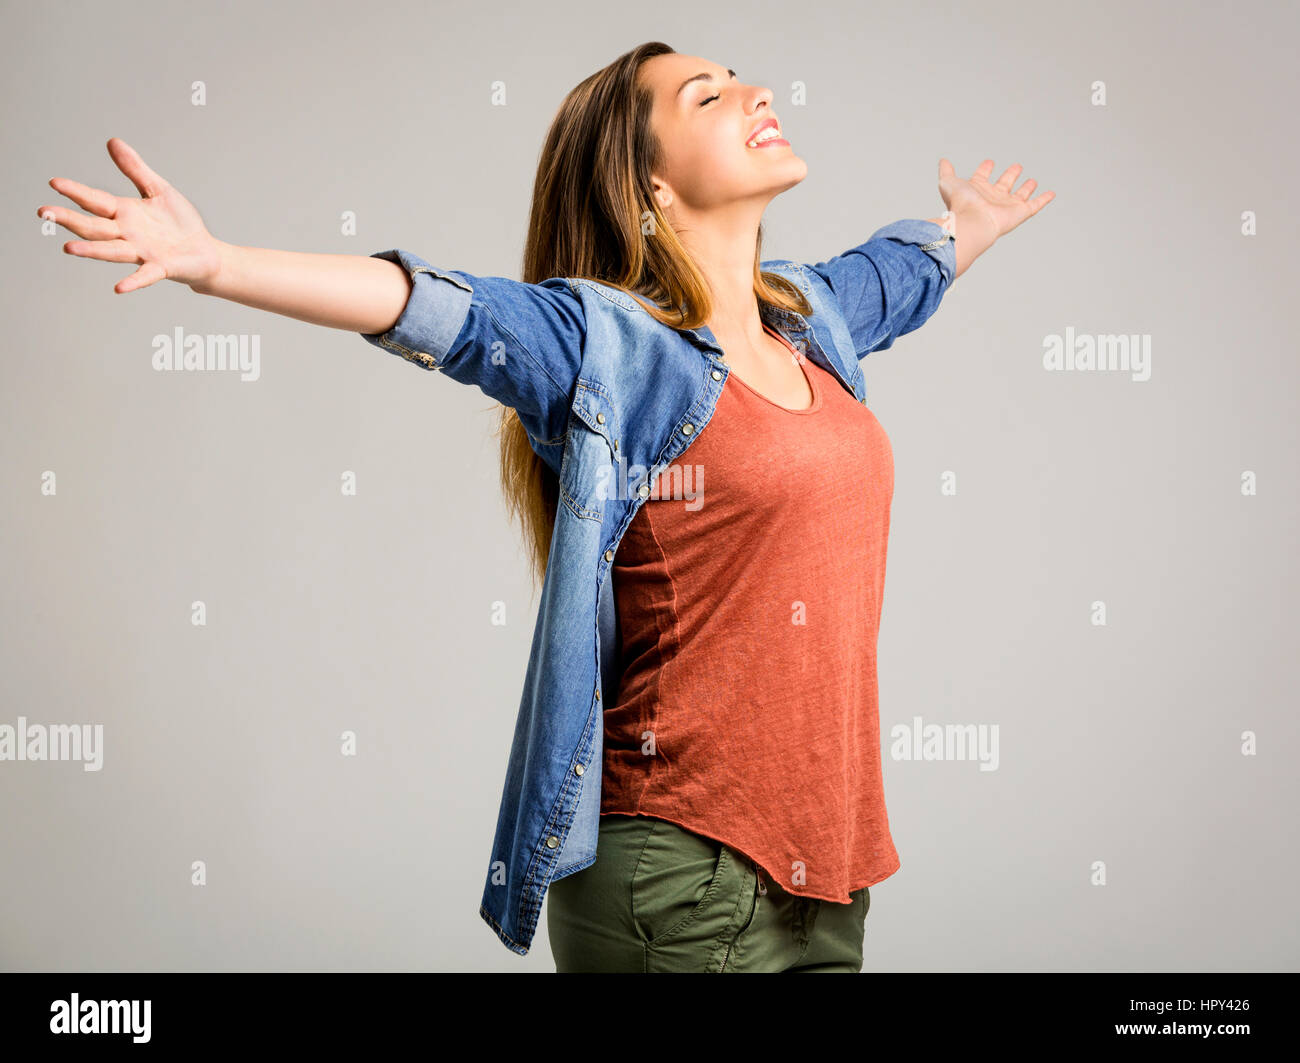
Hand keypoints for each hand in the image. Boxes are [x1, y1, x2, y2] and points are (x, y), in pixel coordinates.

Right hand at [38, 138, 222, 292]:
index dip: (76, 192)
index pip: (95, 201)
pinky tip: (119, 288)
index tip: (54, 182)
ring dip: (92, 251)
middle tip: (44, 213)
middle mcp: (127, 234)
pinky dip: (133, 281)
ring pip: (112, 251)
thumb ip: (135, 169)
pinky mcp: (161, 268)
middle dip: (70, 220)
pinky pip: (145, 275)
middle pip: (94, 227)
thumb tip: (112, 141)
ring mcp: (143, 252)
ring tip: (69, 249)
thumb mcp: (158, 190)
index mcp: (125, 213)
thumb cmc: (180, 223)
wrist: (206, 252)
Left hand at [937, 158, 1054, 239]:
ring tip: (1032, 181)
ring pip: (1019, 195)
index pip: (981, 177)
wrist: (972, 222)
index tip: (988, 163)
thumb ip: (946, 171)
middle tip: (1016, 167)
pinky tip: (1051, 194)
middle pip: (1003, 185)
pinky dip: (1044, 199)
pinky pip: (1035, 205)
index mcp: (976, 191)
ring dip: (1026, 188)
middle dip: (1009, 175)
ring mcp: (1006, 206)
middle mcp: (992, 198)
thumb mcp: (948, 182)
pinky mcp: (1020, 213)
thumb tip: (943, 161)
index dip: (985, 169)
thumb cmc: (960, 205)